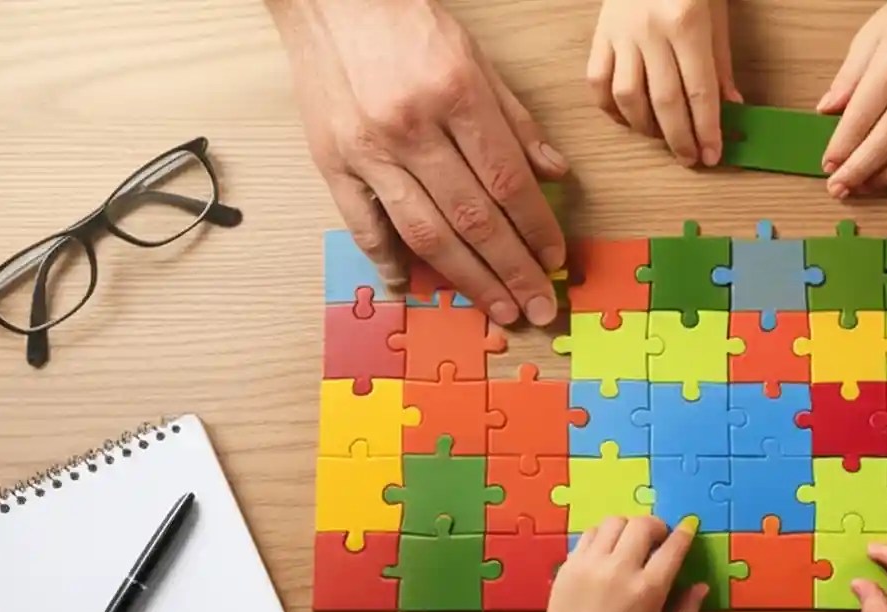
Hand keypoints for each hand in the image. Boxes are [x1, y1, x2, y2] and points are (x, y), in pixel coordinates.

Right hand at [268, 0, 566, 325]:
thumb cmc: (406, 23)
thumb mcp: (476, 57)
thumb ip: (516, 120)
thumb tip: (555, 172)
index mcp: (455, 95)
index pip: (507, 180)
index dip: (536, 228)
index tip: (554, 260)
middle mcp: (412, 128)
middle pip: (473, 217)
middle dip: (512, 269)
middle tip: (537, 306)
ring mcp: (368, 150)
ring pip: (425, 231)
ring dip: (467, 278)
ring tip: (498, 307)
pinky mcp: (331, 163)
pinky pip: (363, 224)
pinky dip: (387, 259)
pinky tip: (412, 284)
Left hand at [477, 517, 706, 611]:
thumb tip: (701, 586)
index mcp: (647, 590)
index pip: (673, 547)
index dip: (685, 532)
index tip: (688, 527)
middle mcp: (618, 569)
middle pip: (642, 524)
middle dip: (657, 526)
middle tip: (659, 540)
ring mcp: (589, 564)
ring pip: (614, 521)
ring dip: (629, 527)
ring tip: (631, 544)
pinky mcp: (568, 565)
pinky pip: (589, 534)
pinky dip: (603, 535)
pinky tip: (607, 553)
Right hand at [587, 0, 740, 166]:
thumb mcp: (717, 16)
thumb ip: (721, 64)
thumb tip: (730, 109)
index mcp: (687, 23)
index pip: (699, 91)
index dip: (707, 129)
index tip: (713, 155)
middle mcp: (650, 31)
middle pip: (664, 102)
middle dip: (680, 138)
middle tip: (691, 159)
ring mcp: (620, 34)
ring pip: (627, 97)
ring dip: (645, 128)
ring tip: (662, 138)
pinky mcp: (599, 35)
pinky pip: (598, 82)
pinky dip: (611, 108)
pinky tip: (629, 120)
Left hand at [818, 0, 886, 197]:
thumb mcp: (870, 36)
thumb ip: (848, 77)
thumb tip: (826, 110)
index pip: (859, 120)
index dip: (841, 149)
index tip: (827, 166)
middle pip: (884, 146)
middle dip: (857, 173)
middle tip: (837, 189)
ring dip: (885, 179)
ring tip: (863, 187)